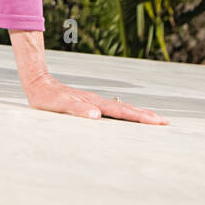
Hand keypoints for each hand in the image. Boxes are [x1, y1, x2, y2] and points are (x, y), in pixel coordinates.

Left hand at [22, 72, 167, 124]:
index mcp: (94, 103)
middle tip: (165, 122)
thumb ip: (77, 109)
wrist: (38, 83)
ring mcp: (95, 101)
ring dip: (139, 113)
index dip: (140, 117)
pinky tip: (128, 115)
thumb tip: (97, 115)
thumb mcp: (59, 105)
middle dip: (146, 116)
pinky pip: (113, 108)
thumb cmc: (46, 97)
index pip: (121, 112)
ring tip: (154, 118)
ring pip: (122, 107)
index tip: (157, 121)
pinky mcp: (90, 102)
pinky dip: (126, 112)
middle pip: (127, 108)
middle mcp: (97, 101)